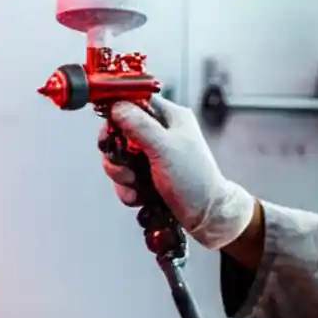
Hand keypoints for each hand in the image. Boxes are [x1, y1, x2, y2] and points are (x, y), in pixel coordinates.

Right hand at [100, 95, 256, 250]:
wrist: (206, 215)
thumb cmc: (194, 179)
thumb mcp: (164, 148)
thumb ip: (139, 125)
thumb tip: (116, 105)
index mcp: (170, 117)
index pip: (135, 101)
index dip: (117, 113)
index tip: (110, 131)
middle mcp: (160, 133)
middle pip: (119, 132)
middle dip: (115, 153)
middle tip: (124, 165)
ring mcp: (153, 155)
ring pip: (118, 157)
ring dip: (120, 174)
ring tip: (134, 185)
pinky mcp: (147, 175)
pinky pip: (124, 177)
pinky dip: (126, 189)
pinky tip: (138, 197)